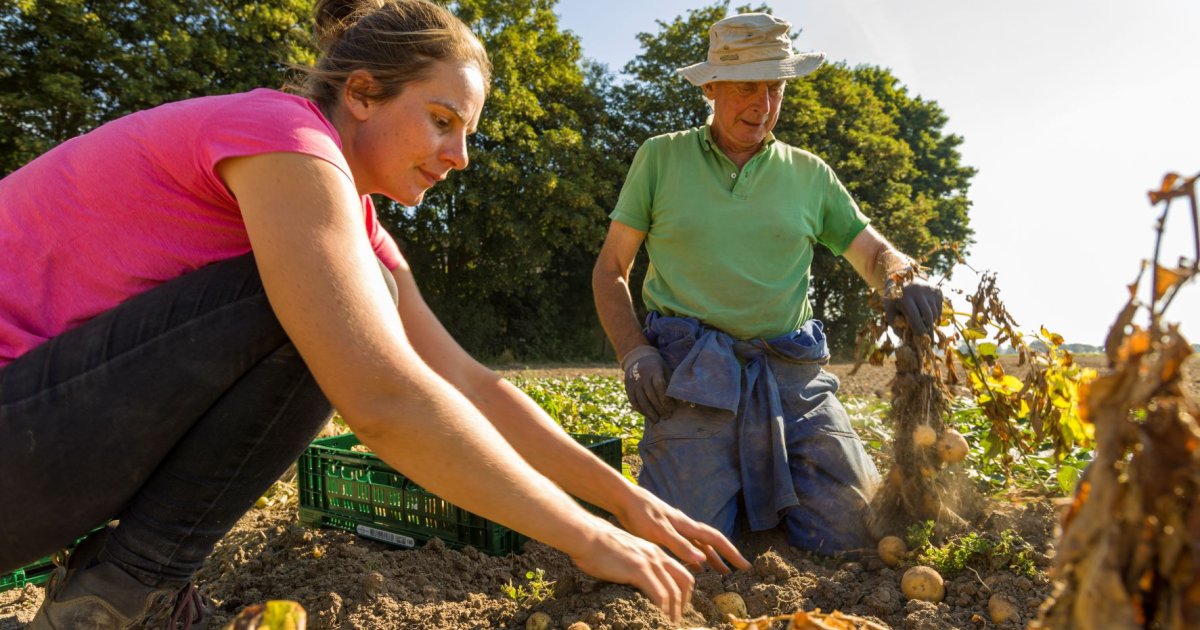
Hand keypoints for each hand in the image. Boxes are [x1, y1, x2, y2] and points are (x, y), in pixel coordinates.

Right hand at [569, 520, 695, 621]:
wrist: (586, 535)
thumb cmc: (597, 544)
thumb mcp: (623, 552)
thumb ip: (632, 564)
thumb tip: (629, 580)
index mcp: (653, 551)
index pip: (679, 572)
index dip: (682, 591)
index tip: (676, 606)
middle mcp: (656, 555)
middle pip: (684, 581)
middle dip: (683, 603)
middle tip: (676, 618)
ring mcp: (649, 562)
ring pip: (673, 591)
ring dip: (673, 611)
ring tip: (668, 623)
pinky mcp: (639, 570)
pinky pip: (659, 595)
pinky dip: (662, 610)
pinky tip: (658, 618)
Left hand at [614, 485, 750, 574]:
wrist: (623, 499)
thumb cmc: (639, 514)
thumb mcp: (658, 533)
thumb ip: (679, 546)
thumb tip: (702, 560)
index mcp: (686, 526)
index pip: (715, 539)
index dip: (731, 553)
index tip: (745, 566)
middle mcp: (685, 526)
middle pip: (711, 542)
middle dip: (726, 556)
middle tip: (738, 570)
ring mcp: (676, 528)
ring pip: (699, 545)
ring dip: (711, 558)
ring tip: (720, 572)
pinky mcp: (665, 531)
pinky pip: (687, 546)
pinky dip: (694, 556)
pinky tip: (693, 565)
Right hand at [621, 345, 672, 421]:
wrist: (638, 357)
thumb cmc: (657, 366)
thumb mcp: (666, 369)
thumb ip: (671, 383)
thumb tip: (684, 400)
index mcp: (654, 370)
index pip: (659, 386)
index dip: (665, 399)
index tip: (671, 407)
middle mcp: (642, 377)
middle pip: (650, 395)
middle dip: (659, 408)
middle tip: (667, 416)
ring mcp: (634, 382)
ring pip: (641, 400)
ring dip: (649, 412)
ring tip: (657, 420)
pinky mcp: (628, 387)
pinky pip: (633, 401)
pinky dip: (640, 410)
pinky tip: (647, 415)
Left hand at [884, 275, 942, 335]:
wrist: (902, 279)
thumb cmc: (895, 300)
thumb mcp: (890, 312)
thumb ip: (897, 326)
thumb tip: (909, 342)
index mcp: (905, 297)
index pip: (915, 316)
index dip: (919, 329)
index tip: (920, 337)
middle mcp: (918, 291)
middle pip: (927, 315)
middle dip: (928, 328)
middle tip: (929, 338)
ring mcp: (929, 289)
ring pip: (935, 312)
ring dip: (932, 322)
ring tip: (926, 325)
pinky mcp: (936, 290)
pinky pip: (939, 307)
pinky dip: (936, 315)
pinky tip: (929, 316)